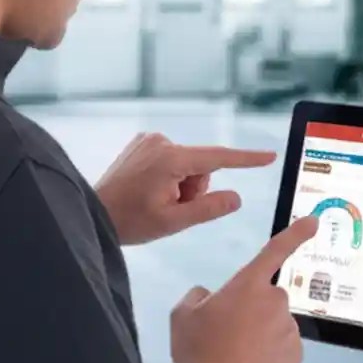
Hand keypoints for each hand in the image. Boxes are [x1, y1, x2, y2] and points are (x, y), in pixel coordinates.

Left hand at [96, 132, 276, 245]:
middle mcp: (162, 141)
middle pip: (202, 166)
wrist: (92, 213)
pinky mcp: (144, 142)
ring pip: (188, 164)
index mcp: (171, 159)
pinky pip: (172, 159)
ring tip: (155, 200)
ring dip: (181, 184)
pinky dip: (169, 176)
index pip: (219, 158)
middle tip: (169, 208)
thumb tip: (235, 197)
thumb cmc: (129, 222)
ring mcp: (150, 140)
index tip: (270, 156)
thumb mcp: (173, 222)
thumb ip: (208, 208)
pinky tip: (148, 189)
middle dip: (194, 189)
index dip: (247, 159)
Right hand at [173, 216, 318, 362]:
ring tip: (236, 355)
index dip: (296, 233)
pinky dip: (269, 355)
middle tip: (228, 335)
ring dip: (260, 335)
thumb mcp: (183, 317)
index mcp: (249, 285)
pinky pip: (282, 348)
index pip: (276, 250)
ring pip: (274, 325)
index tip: (314, 220)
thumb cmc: (199, 353)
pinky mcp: (296, 354)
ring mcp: (289, 328)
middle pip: (265, 300)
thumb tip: (206, 295)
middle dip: (252, 311)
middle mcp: (275, 301)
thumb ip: (196, 297)